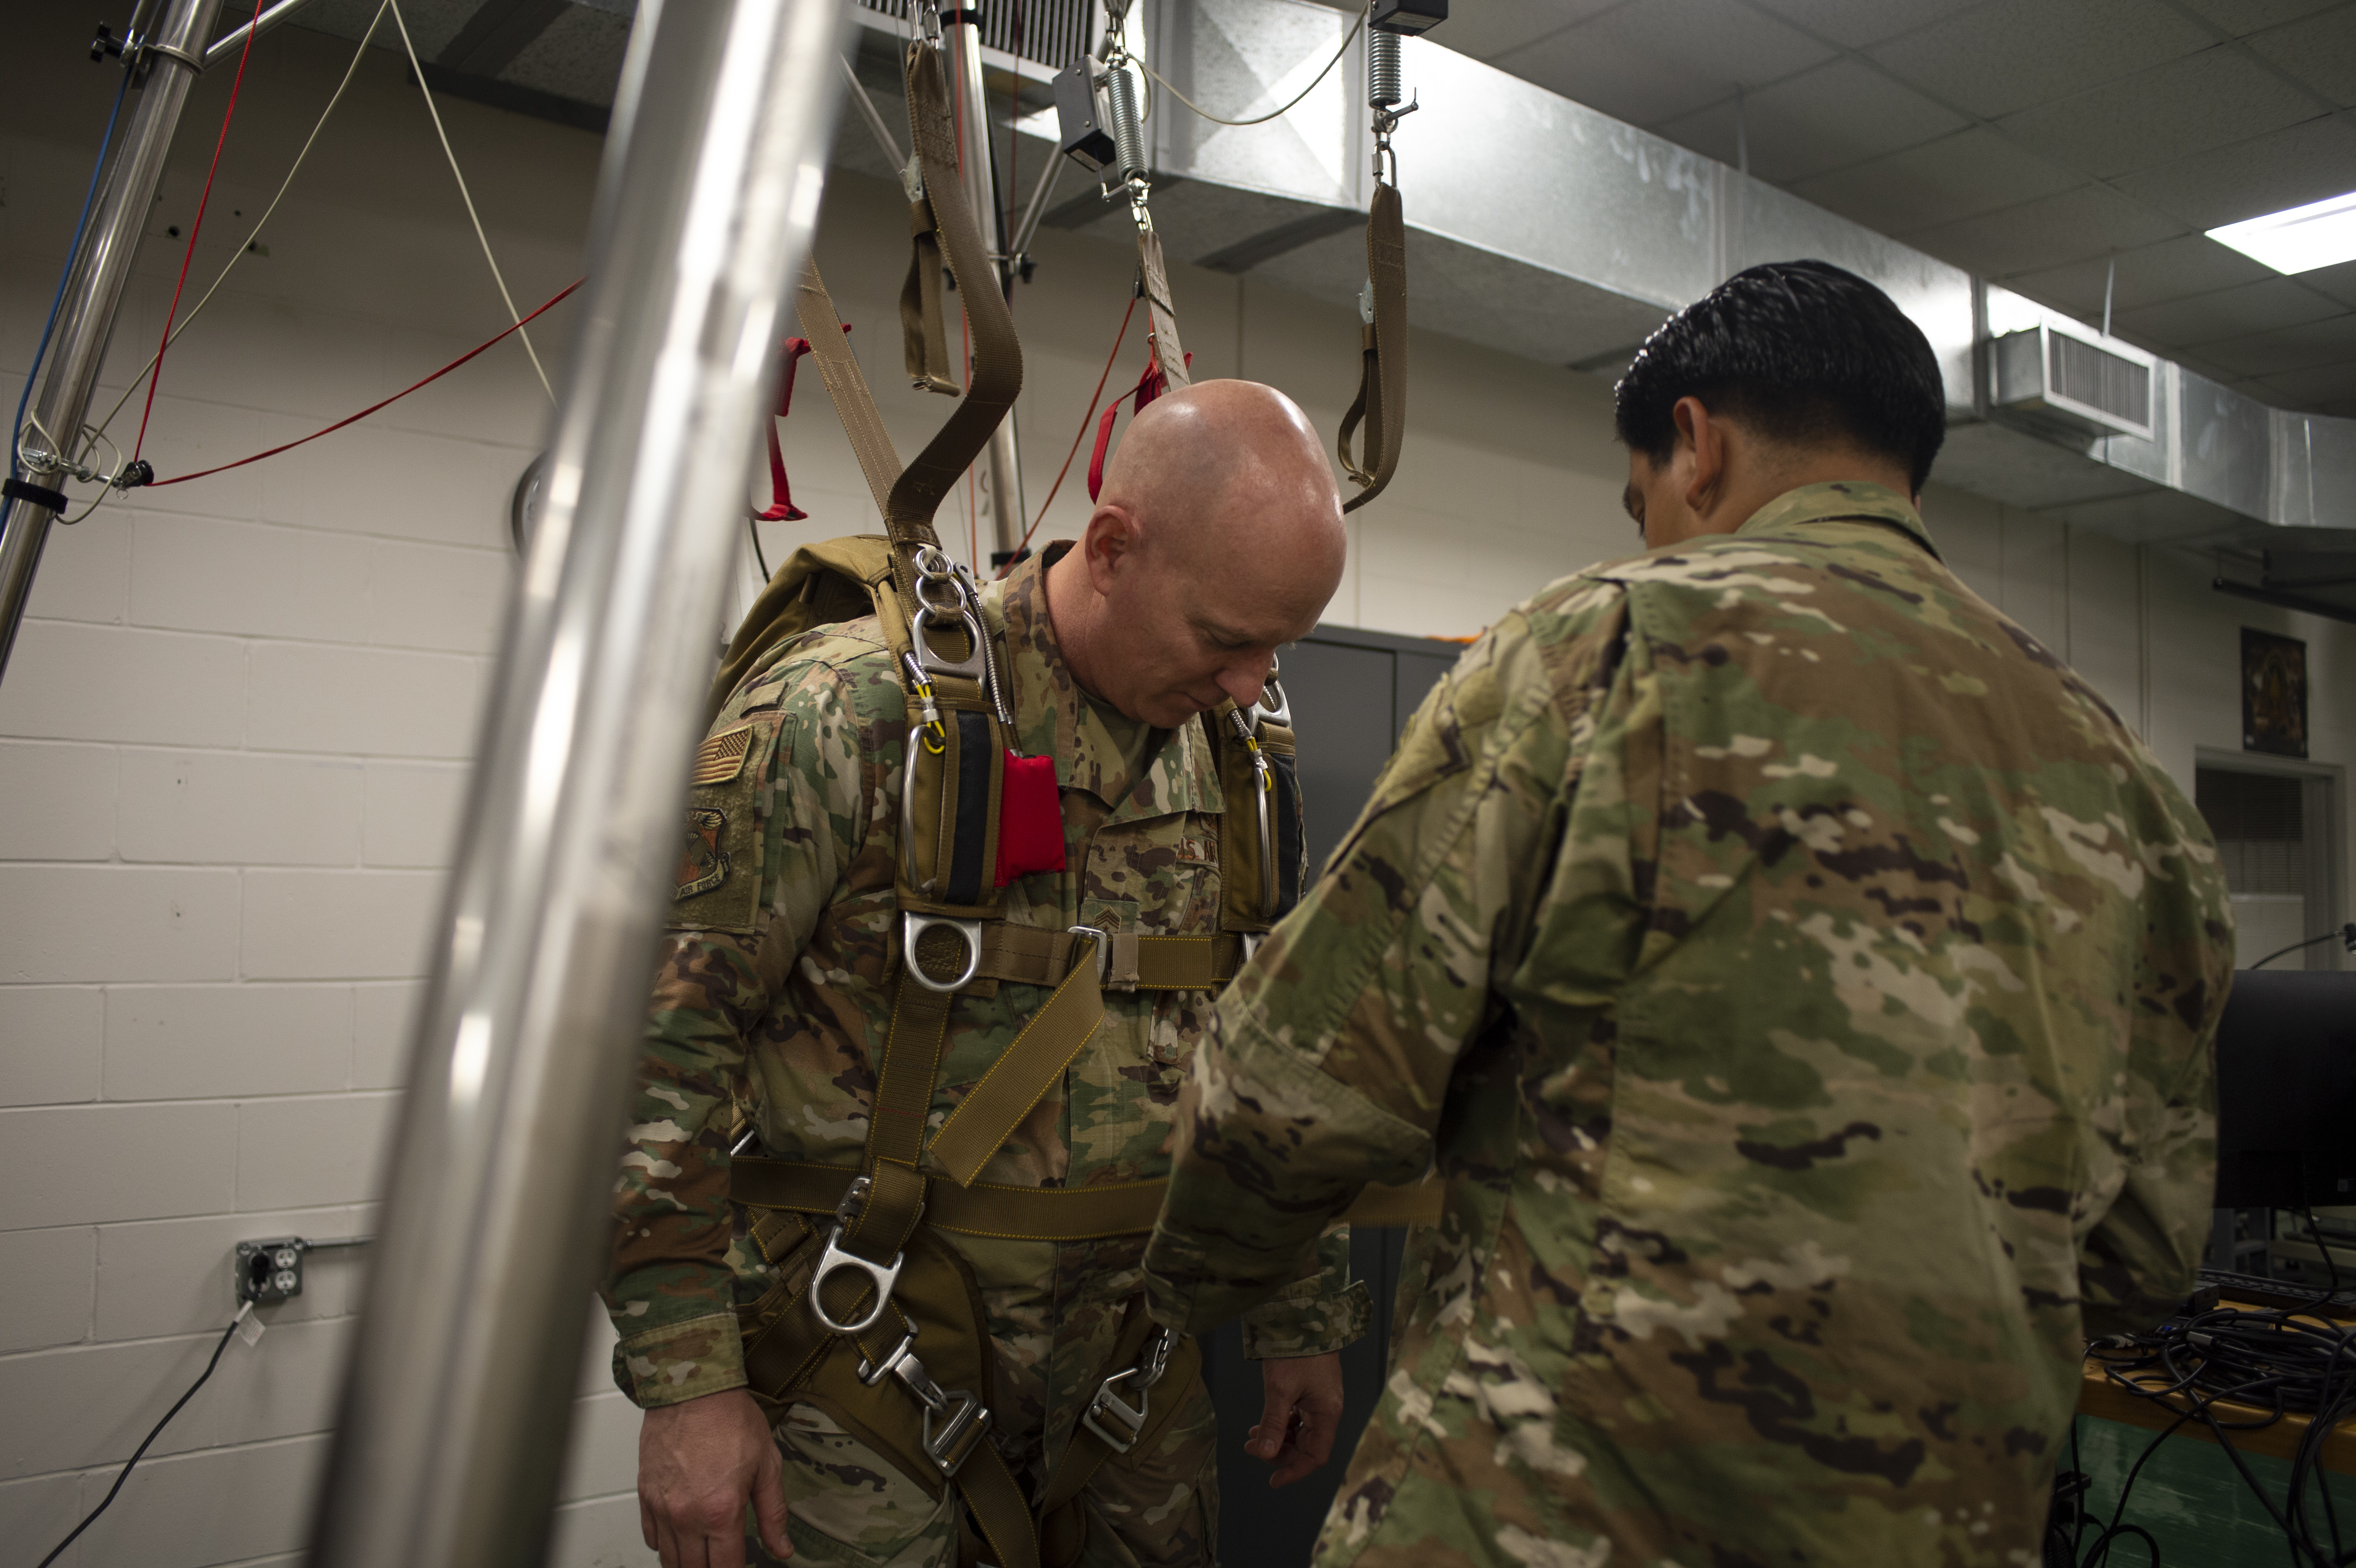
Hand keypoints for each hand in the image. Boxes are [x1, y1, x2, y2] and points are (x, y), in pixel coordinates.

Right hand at [638, 1388, 791, 1566]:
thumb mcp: (767, 1465)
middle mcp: (686, 1516)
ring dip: (687, 1563)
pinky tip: (681, 1536)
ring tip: (703, 1554)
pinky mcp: (645, 1495)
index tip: (741, 1567)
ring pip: (669, 1560)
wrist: (693, 1390)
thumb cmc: (730, 1419)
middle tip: (722, 1559)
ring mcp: (662, 1508)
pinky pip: (651, 1537)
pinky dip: (665, 1544)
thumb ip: (773, 1513)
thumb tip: (782, 1549)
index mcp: (720, 1512)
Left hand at [1248, 1351, 1344, 1488]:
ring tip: (1253, 1437)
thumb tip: (1265, 1454)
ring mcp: (1318, 1402)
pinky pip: (1296, 1419)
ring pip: (1299, 1434)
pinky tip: (1262, 1424)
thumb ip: (1273, 1422)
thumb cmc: (1296, 1351)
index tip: (1273, 1480)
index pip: (1315, 1456)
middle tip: (1251, 1448)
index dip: (1295, 1471)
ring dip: (1277, 1439)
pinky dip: (1280, 1425)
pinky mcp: (1310, 1393)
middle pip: (1305, 1447)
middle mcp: (1326, 1411)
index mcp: (1326, 1414)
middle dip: (1279, 1453)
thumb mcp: (1280, 1388)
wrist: (1304, 1318)